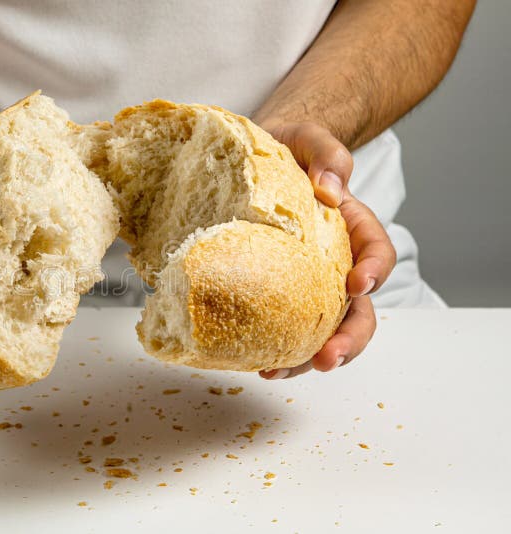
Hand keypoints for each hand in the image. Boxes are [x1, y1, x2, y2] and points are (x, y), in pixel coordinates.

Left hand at [255, 121, 396, 378]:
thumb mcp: (308, 138)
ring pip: (321, 329)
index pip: (376, 252)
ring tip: (277, 372)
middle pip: (357, 309)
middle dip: (348, 339)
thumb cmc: (288, 147)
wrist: (254, 156)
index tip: (357, 284)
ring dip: (305, 357)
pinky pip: (281, 325)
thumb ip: (327, 154)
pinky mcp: (274, 292)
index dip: (374, 272)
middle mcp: (334, 261)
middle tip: (326, 359)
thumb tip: (329, 189)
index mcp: (350, 226)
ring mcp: (305, 282)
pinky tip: (252, 361)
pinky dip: (272, 347)